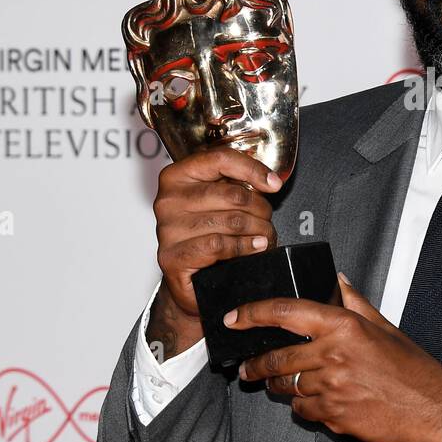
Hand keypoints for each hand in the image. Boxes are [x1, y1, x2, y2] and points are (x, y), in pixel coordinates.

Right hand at [148, 148, 281, 358]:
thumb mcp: (218, 203)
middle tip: (267, 221)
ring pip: (231, 221)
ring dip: (258, 230)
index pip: (220, 159)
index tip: (274, 184)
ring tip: (265, 237)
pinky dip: (244, 247)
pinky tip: (254, 248)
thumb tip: (270, 181)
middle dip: (260, 209)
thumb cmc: (206, 237)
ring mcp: (167, 230)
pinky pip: (220, 245)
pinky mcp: (172, 257)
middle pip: (232, 194)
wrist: (190, 282)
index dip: (253, 169)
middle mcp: (168, 200)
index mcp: (177, 177)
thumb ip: (235, 185)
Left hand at [228, 273, 441, 441]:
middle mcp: (333, 354)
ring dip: (280, 386)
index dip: (252, 314)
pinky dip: (304, 407)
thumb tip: (337, 281)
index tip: (234, 318)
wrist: (432, 409)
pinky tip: (317, 401)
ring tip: (282, 383)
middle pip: (276, 357)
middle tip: (248, 367)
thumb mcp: (384, 327)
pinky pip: (303, 411)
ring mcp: (331, 388)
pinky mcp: (333, 415)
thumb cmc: (411, 367)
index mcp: (344, 326)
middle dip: (256, 364)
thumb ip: (354, 303)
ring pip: (286, 387)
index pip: (285, 312)